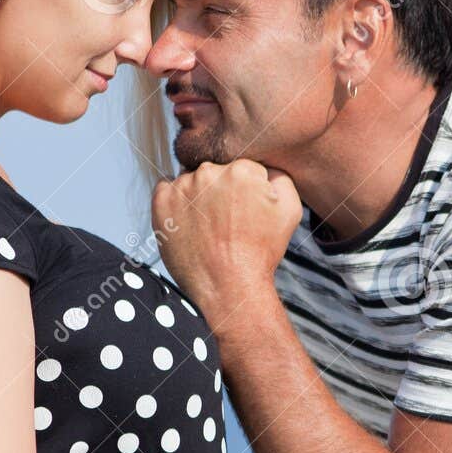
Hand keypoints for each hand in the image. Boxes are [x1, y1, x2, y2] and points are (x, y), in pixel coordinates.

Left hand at [151, 159, 302, 322]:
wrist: (229, 286)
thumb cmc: (261, 252)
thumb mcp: (289, 210)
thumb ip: (280, 177)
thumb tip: (265, 167)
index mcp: (242, 169)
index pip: (242, 166)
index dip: (246, 190)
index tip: (245, 211)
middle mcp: (210, 171)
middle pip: (215, 170)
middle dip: (221, 190)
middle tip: (227, 221)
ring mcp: (183, 186)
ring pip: (191, 179)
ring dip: (198, 195)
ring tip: (208, 226)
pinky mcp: (162, 201)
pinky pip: (167, 189)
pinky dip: (176, 202)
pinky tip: (189, 224)